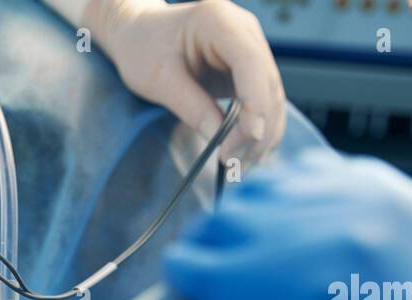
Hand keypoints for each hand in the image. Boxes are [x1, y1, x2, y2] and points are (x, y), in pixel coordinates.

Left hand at [85, 0, 284, 165]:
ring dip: (261, 135)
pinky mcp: (248, 70)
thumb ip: (190, 106)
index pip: (250, 61)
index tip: (251, 135)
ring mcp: (250, 49)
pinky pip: (262, 101)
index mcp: (218, 20)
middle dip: (257, 127)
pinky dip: (257, 129)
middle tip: (235, 163)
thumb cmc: (143, 48)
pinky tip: (246, 154)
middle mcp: (243, 31)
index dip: (256, 101)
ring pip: (271, 96)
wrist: (140, 35)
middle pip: (266, 82)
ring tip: (240, 166)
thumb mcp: (158, 79)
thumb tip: (220, 138)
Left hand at [164, 149, 411, 299]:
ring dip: (214, 258)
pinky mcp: (260, 294)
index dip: (283, 221)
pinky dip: (187, 285)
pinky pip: (191, 267)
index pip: (307, 180)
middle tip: (236, 284)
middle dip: (242, 235)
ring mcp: (299, 244)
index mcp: (394, 196)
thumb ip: (398, 244)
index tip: (273, 255)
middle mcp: (343, 205)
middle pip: (257, 197)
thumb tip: (355, 252)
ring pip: (219, 225)